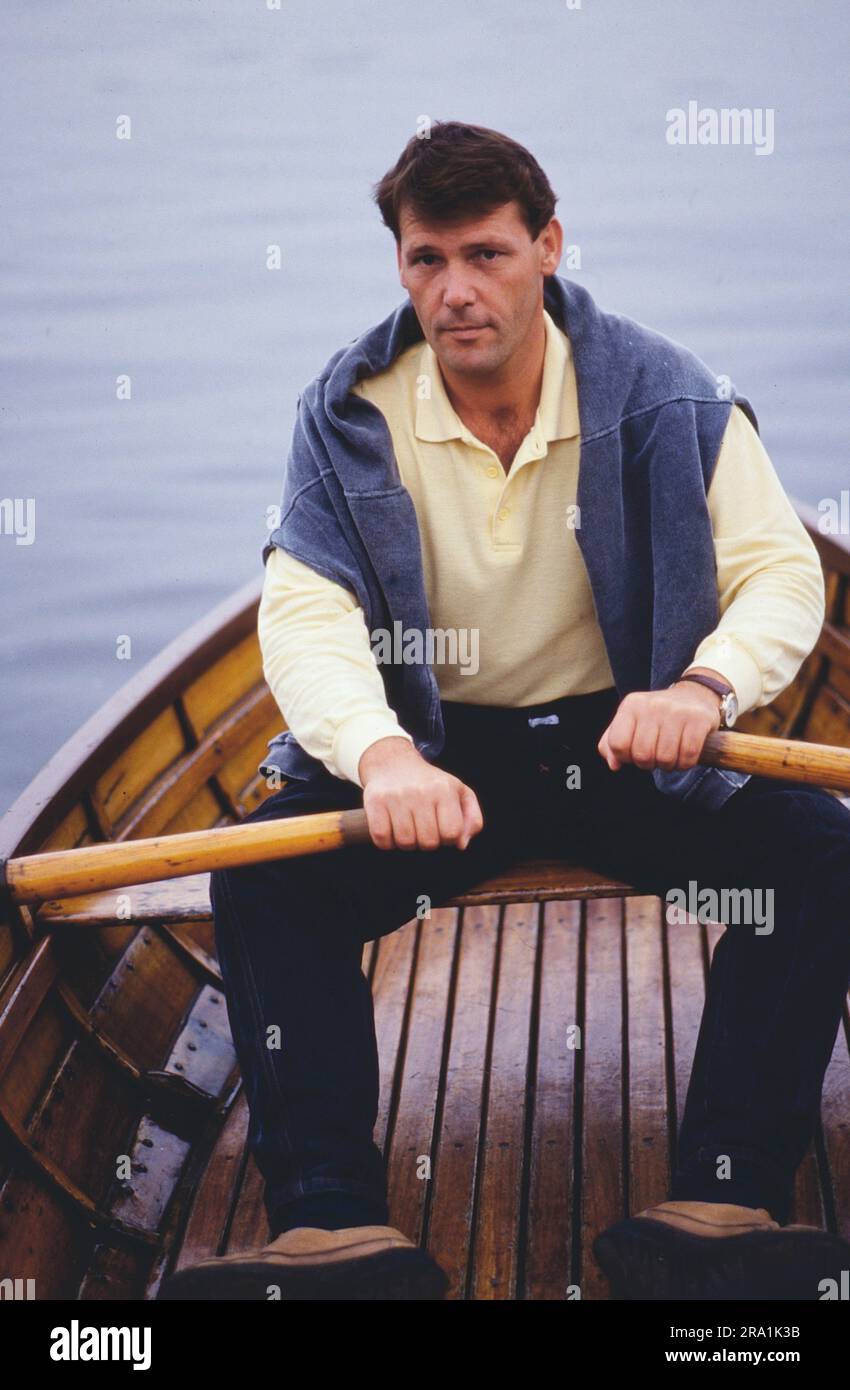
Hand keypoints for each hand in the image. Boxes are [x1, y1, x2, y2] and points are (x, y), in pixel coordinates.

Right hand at [359, 737, 483, 850]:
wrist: (392, 762)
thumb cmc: (430, 784)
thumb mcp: (459, 792)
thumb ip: (472, 819)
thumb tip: (461, 844)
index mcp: (445, 789)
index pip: (451, 833)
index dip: (447, 838)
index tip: (441, 828)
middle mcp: (421, 791)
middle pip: (428, 842)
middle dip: (426, 842)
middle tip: (422, 828)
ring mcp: (396, 796)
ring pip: (405, 842)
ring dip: (406, 842)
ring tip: (407, 827)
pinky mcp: (375, 801)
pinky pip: (381, 838)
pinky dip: (386, 842)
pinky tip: (391, 829)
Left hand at [597, 683, 722, 772]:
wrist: (694, 695)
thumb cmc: (657, 716)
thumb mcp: (630, 721)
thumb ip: (612, 743)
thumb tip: (614, 765)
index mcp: (631, 705)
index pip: (617, 744)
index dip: (625, 757)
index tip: (635, 754)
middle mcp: (652, 705)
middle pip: (642, 755)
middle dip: (649, 764)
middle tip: (655, 756)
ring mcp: (676, 711)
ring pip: (665, 758)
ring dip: (669, 765)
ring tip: (671, 755)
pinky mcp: (699, 719)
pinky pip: (688, 756)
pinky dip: (685, 763)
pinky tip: (684, 756)